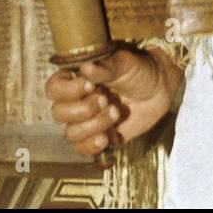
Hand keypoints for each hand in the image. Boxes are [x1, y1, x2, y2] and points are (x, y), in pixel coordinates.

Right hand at [45, 45, 176, 158]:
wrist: (159, 90)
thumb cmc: (139, 70)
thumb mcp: (125, 62)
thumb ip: (107, 66)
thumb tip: (86, 68)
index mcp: (76, 79)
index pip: (53, 88)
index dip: (67, 91)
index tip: (91, 86)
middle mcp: (76, 100)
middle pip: (58, 113)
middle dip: (83, 110)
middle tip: (107, 100)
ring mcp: (86, 121)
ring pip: (71, 133)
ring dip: (94, 126)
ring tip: (116, 113)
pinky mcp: (97, 137)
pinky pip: (82, 150)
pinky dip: (93, 146)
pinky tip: (109, 138)